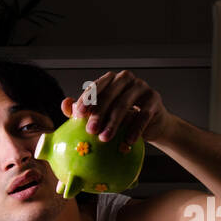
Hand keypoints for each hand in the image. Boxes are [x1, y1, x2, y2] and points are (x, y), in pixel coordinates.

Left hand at [60, 70, 174, 145]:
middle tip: (90, 131)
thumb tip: (65, 104)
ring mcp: (142, 87)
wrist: (150, 124)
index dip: (86, 100)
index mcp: (110, 80)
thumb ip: (82, 109)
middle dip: (98, 114)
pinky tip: (127, 141)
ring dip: (113, 123)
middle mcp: (126, 79)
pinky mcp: (154, 99)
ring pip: (125, 104)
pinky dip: (135, 129)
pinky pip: (143, 115)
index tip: (77, 115)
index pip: (96, 86)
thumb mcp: (101, 114)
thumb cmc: (122, 117)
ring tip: (105, 139)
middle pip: (109, 95)